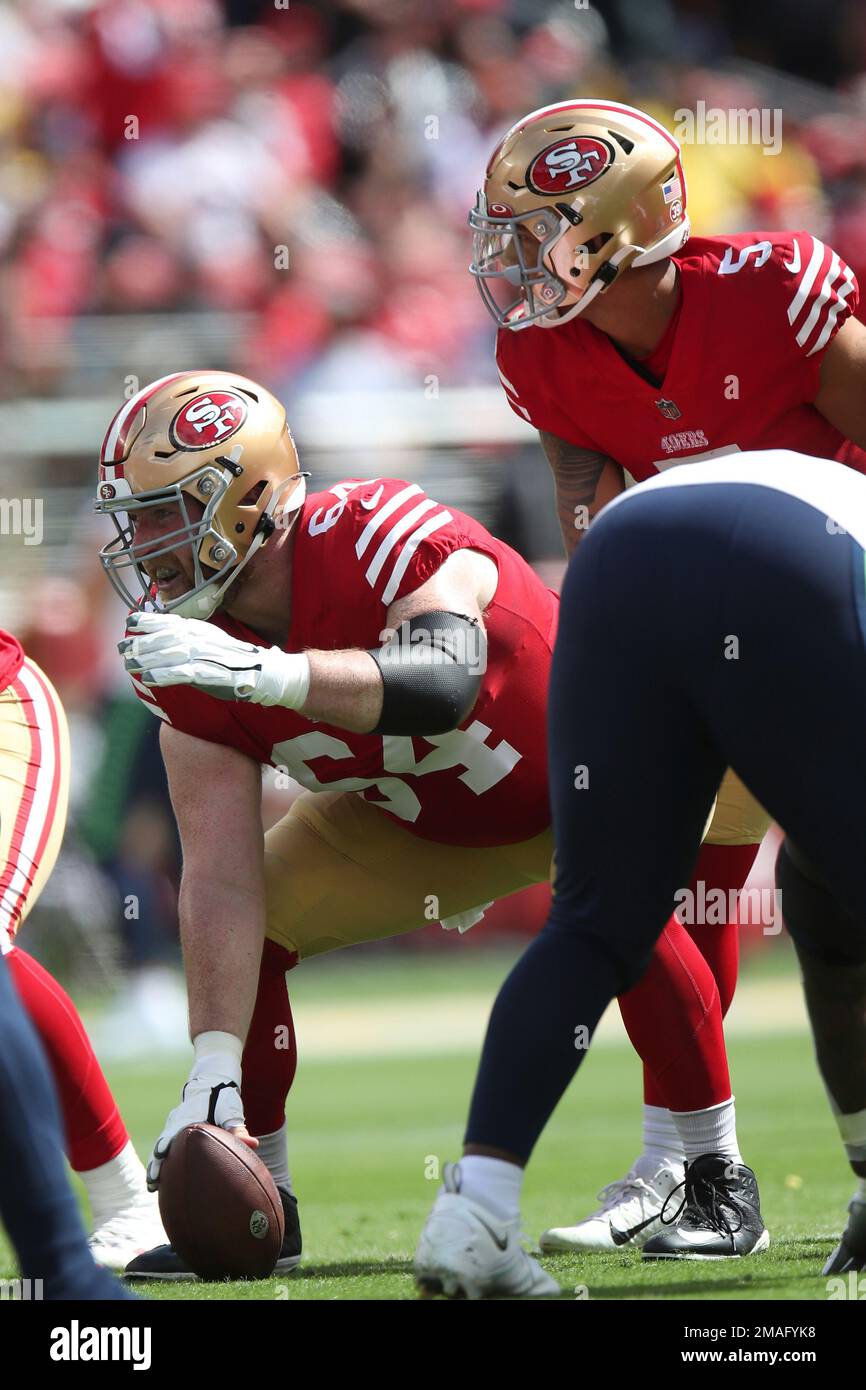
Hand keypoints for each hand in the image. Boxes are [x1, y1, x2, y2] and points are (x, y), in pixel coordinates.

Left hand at [119, 612, 309, 706]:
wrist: (267, 674)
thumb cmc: (238, 662)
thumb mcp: (213, 644)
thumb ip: (192, 641)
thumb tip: (170, 641)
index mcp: (202, 630)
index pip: (172, 621)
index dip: (150, 620)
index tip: (131, 620)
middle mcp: (202, 639)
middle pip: (165, 638)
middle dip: (141, 642)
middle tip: (120, 646)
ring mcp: (206, 656)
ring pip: (169, 654)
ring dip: (146, 658)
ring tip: (127, 663)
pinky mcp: (210, 674)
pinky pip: (182, 673)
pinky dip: (163, 674)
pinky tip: (147, 677)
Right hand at [147, 1048, 256, 1189]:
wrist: (211, 1079)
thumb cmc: (222, 1096)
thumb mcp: (231, 1109)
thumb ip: (238, 1128)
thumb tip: (253, 1144)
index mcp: (187, 1117)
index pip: (173, 1132)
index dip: (165, 1145)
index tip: (160, 1156)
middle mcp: (176, 1122)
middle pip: (161, 1144)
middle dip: (156, 1163)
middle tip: (153, 1181)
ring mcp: (173, 1126)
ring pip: (160, 1146)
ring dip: (156, 1164)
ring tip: (152, 1186)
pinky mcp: (174, 1130)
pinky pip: (164, 1146)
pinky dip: (161, 1160)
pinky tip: (161, 1179)